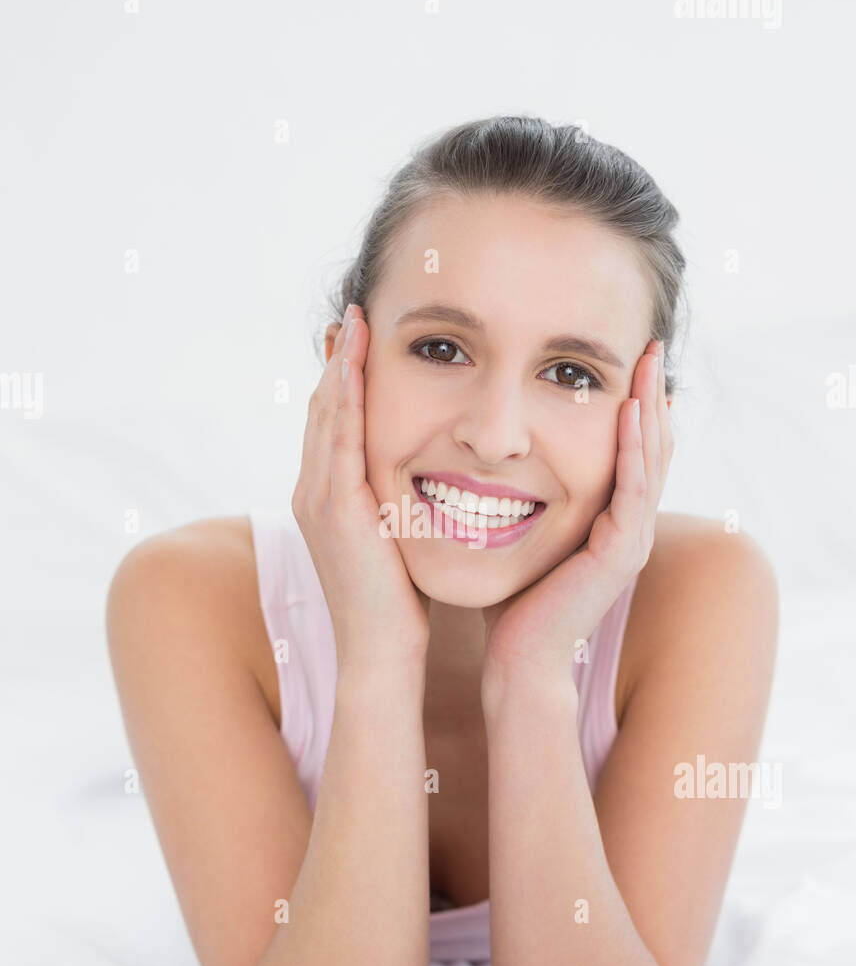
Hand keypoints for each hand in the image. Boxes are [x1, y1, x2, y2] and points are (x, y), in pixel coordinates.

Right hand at [291, 304, 431, 672]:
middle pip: (323, 409)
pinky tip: (357, 361)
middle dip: (339, 361)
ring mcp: (317, 498)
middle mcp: (311, 492)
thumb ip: (403, 503)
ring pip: (325, 414)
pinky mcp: (332, 506)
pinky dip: (346, 394)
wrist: (382, 652)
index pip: (333, 425)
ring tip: (358, 322)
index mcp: (326, 499)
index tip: (363, 340)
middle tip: (357, 314)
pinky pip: (337, 435)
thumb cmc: (400, 603)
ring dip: (341, 365)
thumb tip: (433, 479)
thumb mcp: (399, 539)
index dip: (345, 381)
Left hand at [480, 338, 673, 693]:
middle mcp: (632, 528)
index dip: (634, 404)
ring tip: (647, 362)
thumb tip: (493, 462)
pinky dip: (633, 446)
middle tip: (649, 345)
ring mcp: (633, 540)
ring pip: (652, 460)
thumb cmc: (512, 603)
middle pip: (652, 447)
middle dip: (651, 393)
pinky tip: (629, 410)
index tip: (625, 359)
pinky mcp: (622, 553)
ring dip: (650, 407)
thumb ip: (522, 499)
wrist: (518, 661)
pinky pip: (634, 488)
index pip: (632, 451)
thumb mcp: (521, 533)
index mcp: (612, 522)